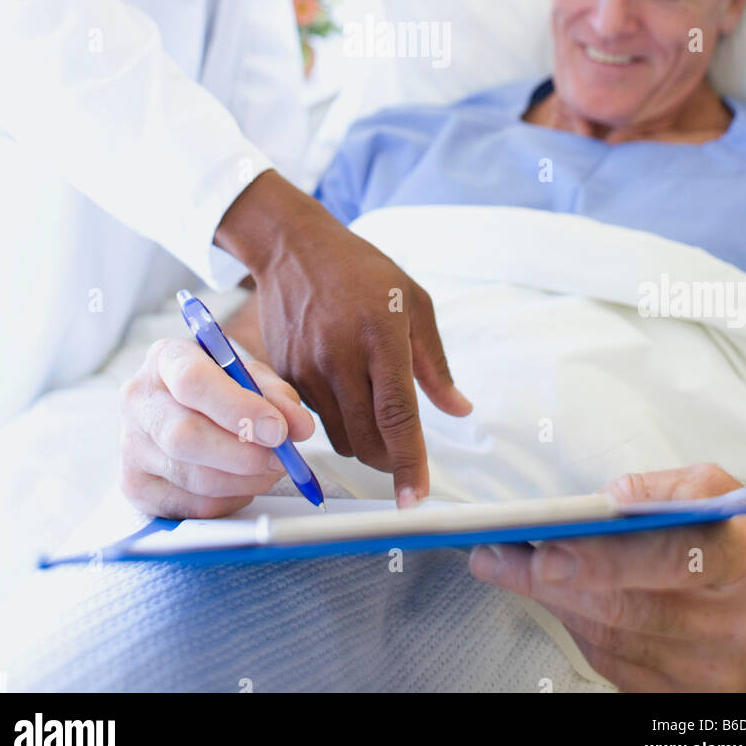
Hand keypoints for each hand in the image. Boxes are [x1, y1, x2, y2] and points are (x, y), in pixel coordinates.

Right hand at [119, 335, 314, 517]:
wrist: (186, 408)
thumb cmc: (221, 387)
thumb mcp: (251, 376)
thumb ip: (276, 396)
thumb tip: (298, 427)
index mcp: (165, 358)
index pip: (192, 381)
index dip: (238, 408)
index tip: (277, 429)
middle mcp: (138, 399)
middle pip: (185, 435)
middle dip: (243, 453)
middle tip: (280, 457)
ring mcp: (131, 446)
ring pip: (192, 476)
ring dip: (243, 479)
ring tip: (268, 468)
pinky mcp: (136, 486)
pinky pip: (190, 505)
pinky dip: (229, 499)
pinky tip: (241, 482)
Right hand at [215, 170, 471, 505]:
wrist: (294, 248)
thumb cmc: (362, 270)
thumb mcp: (413, 301)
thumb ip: (436, 363)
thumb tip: (460, 409)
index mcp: (380, 336)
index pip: (397, 415)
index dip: (410, 462)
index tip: (417, 497)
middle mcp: (341, 356)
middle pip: (366, 439)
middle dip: (389, 461)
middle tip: (404, 456)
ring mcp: (308, 367)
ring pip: (339, 437)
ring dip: (363, 444)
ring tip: (375, 418)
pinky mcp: (285, 373)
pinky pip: (315, 419)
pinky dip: (337, 422)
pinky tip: (346, 394)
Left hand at [469, 463, 745, 691]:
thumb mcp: (728, 495)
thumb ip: (667, 489)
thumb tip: (608, 500)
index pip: (670, 560)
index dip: (605, 559)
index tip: (547, 549)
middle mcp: (734, 628)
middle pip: (626, 607)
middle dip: (549, 580)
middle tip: (494, 553)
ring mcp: (713, 676)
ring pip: (612, 638)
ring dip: (552, 602)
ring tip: (505, 567)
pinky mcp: (690, 702)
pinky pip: (617, 666)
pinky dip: (579, 628)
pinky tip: (554, 598)